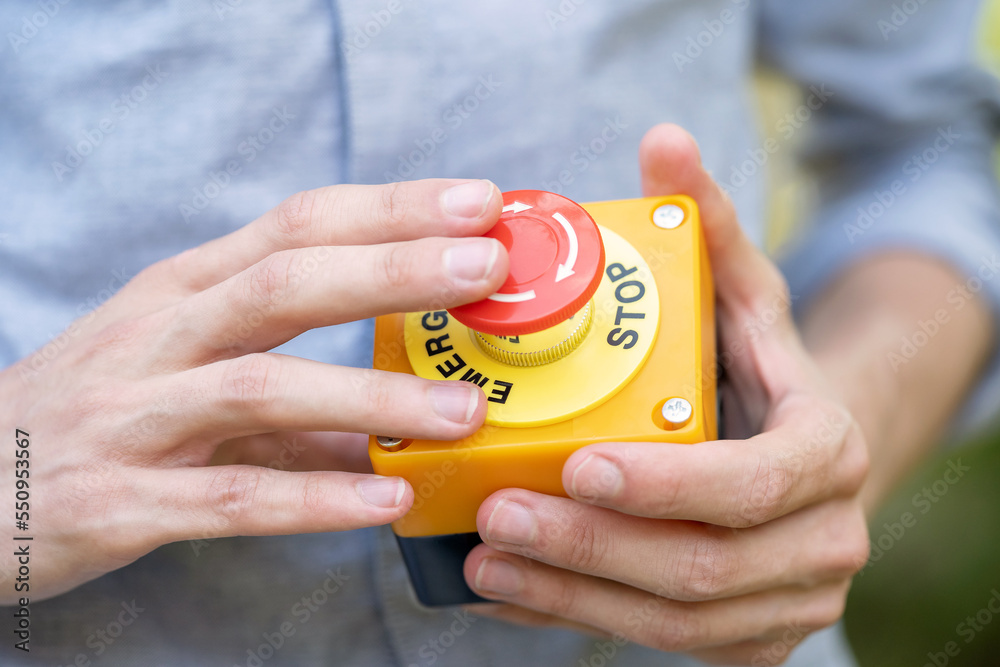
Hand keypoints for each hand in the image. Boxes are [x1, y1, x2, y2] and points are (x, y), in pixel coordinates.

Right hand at [1, 178, 508, 601]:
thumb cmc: (100, 409)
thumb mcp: (186, 366)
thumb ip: (294, 391)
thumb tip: (394, 419)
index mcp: (187, 289)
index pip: (298, 226)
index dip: (390, 210)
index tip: (478, 201)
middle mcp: (162, 336)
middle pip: (285, 283)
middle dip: (391, 269)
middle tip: (486, 265)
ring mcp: (138, 416)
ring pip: (262, 389)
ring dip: (371, 396)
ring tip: (463, 411)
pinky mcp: (121, 500)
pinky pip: (229, 500)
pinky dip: (312, 499)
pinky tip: (385, 499)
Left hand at [463, 126, 870, 664]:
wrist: (799, 452)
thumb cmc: (758, 367)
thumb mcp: (740, 294)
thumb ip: (706, 227)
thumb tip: (663, 140)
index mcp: (827, 452)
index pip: (754, 483)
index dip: (668, 482)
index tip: (577, 463)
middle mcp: (821, 539)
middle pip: (703, 565)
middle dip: (592, 546)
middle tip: (497, 514)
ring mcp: (786, 601)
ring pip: (673, 620)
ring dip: (570, 594)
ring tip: (484, 559)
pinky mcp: (746, 639)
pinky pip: (656, 643)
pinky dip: (577, 619)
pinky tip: (508, 595)